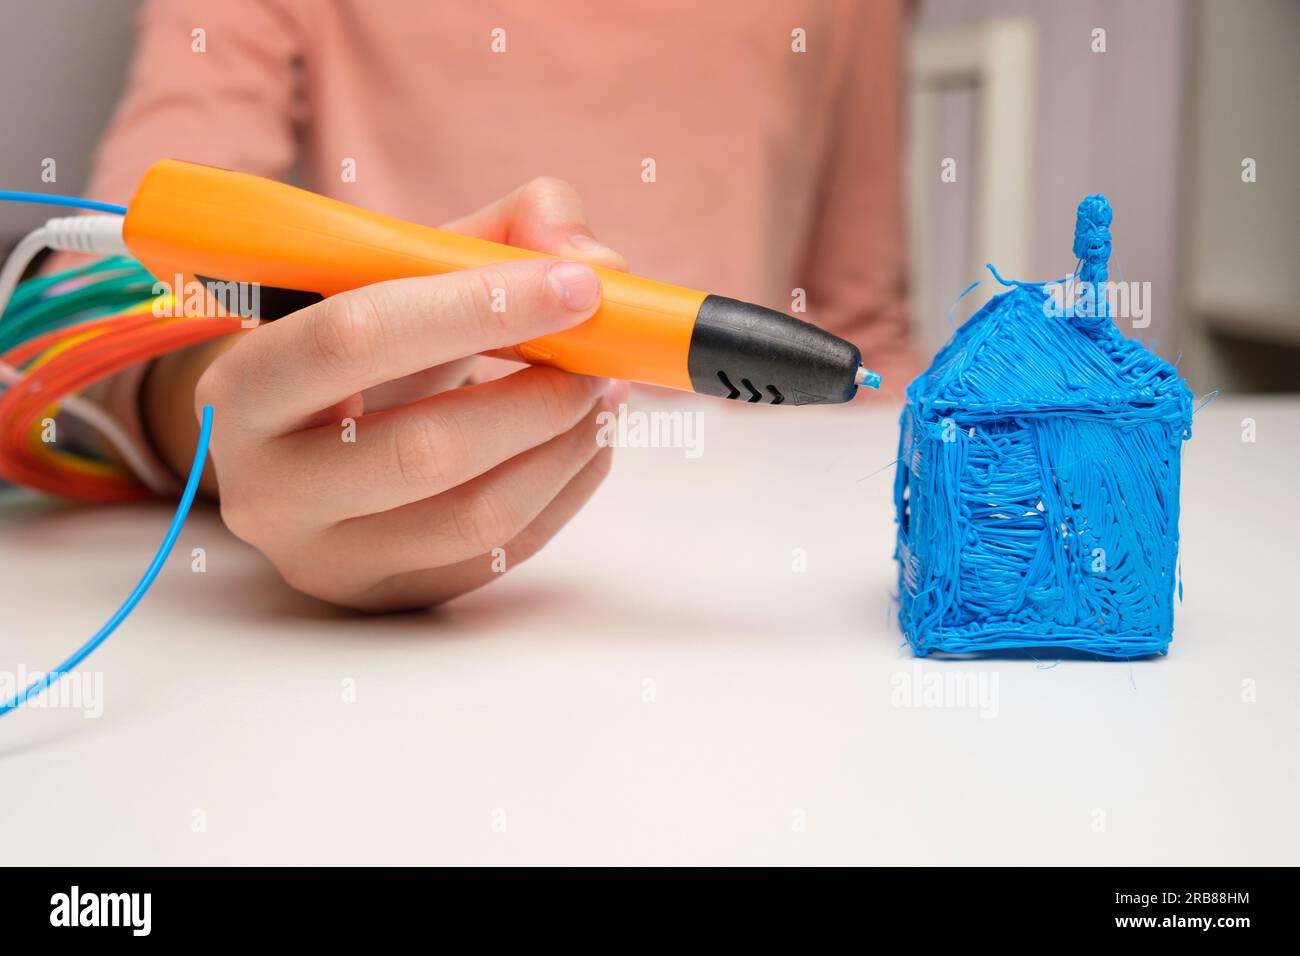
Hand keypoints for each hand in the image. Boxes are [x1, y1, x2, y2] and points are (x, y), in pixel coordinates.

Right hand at [188, 178, 629, 609]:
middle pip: (425, 450)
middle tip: (598, 358)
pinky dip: (570, 489)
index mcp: (244, 388)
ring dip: (566, 448)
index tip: (576, 288)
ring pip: (477, 516)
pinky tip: (589, 440)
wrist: (305, 448)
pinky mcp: (395, 597)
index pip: (356, 337)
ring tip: (604, 394)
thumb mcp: (399, 271)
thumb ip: (497, 234)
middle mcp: (269, 490)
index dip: (479, 307)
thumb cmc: (361, 349)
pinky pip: (504, 553)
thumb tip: (593, 261)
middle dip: (537, 397)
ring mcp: (332, 560)